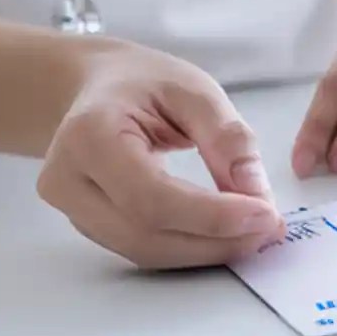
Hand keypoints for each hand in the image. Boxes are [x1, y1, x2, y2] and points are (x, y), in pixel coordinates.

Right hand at [37, 41, 284, 268]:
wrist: (97, 89)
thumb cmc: (144, 83)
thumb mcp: (195, 90)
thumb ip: (227, 139)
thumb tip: (257, 195)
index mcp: (89, 135)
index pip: (150, 196)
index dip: (211, 216)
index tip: (265, 215)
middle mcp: (67, 179)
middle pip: (145, 234)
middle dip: (215, 240)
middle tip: (269, 230)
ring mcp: (73, 208)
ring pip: (144, 250)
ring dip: (207, 252)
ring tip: (255, 235)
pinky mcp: (90, 224)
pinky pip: (143, 249)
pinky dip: (190, 248)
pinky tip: (226, 236)